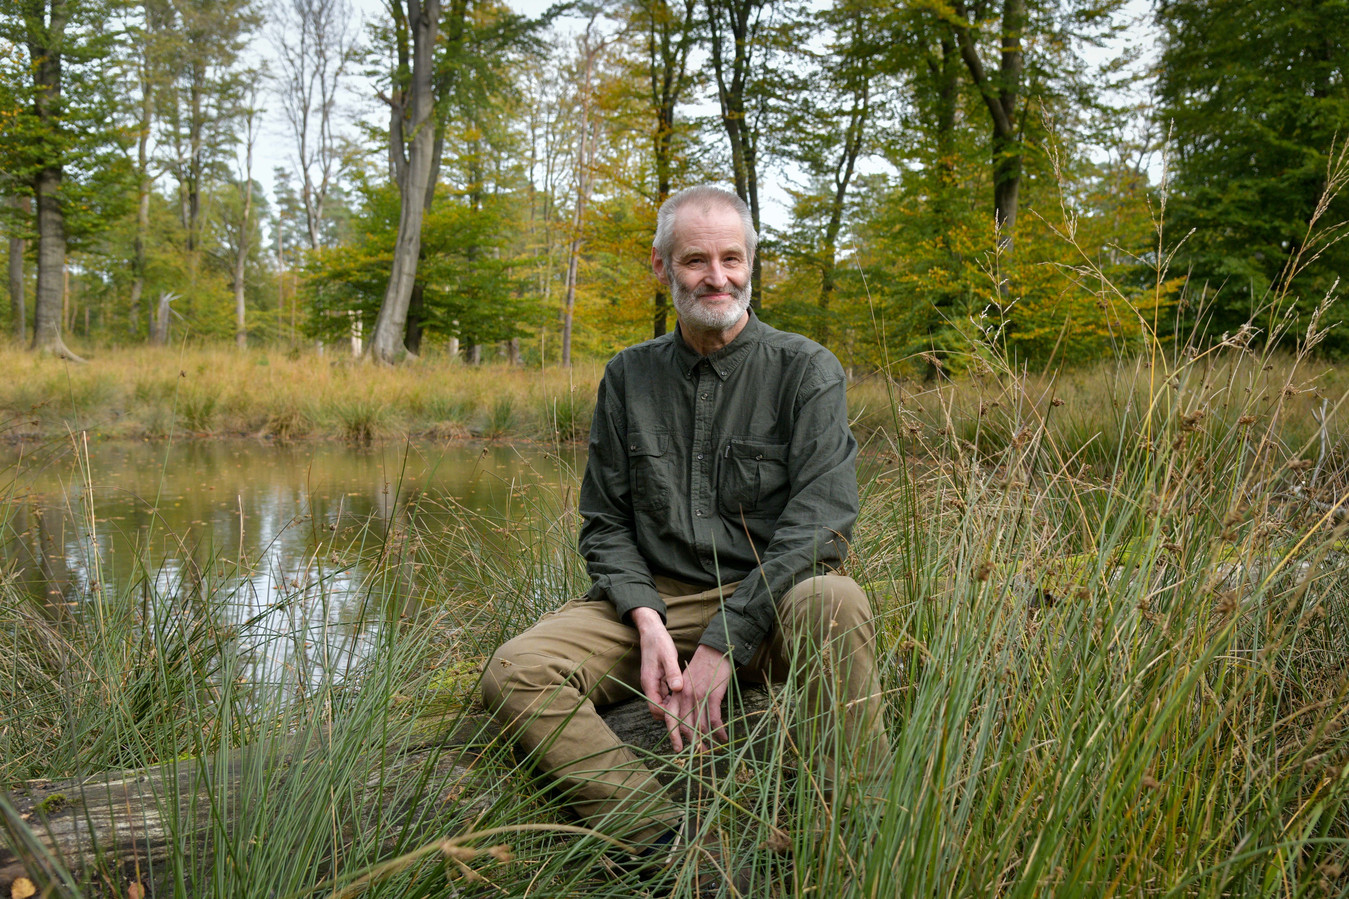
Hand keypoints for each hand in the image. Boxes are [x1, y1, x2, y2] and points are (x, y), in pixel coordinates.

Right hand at [631, 608, 683, 737]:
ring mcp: (655, 685)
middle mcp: (651, 687)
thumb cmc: (659, 643)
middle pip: (660, 711)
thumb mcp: (667, 656)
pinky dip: (677, 702)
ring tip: (694, 724)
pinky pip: (668, 697)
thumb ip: (673, 673)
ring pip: (665, 705)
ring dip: (676, 713)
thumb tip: (678, 689)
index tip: (683, 726)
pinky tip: (691, 704)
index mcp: (650, 683)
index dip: (668, 718)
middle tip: (690, 734)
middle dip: (673, 722)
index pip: (656, 708)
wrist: (651, 632)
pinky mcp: (661, 682)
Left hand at [667, 644, 731, 751]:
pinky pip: (714, 719)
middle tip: (699, 754)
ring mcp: (698, 695)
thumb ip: (685, 699)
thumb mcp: (688, 682)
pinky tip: (723, 737)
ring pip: (700, 725)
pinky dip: (719, 730)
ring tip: (713, 749)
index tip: (678, 748)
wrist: (714, 651)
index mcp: (676, 693)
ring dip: (707, 740)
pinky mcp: (712, 695)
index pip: (669, 718)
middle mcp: (684, 696)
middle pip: (684, 725)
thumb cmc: (703, 668)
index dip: (673, 735)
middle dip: (692, 743)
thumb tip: (688, 720)